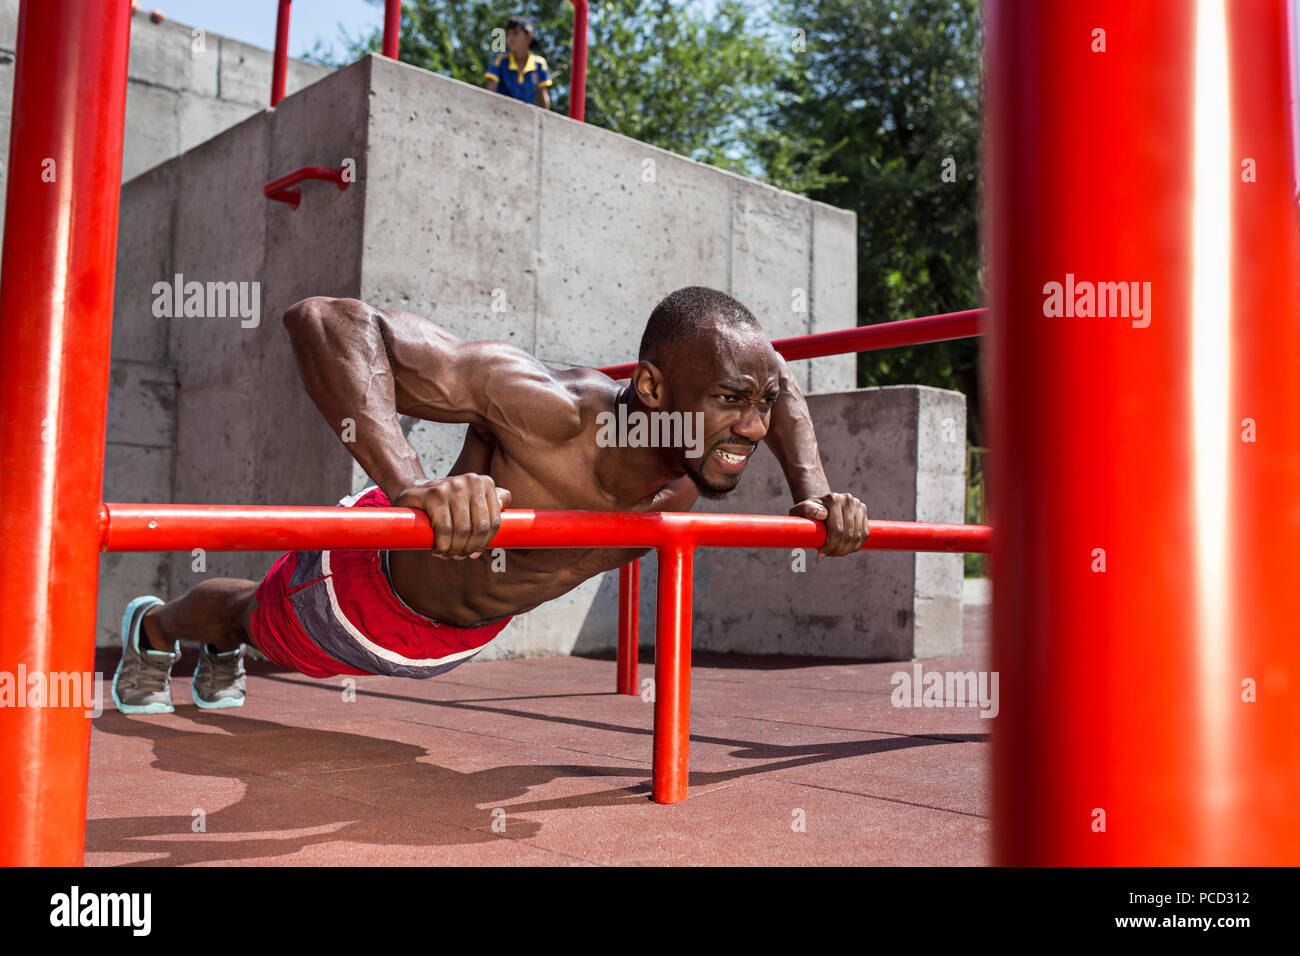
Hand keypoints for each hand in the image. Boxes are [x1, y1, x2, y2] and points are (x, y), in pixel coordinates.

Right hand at [395, 475, 510, 559]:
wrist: (415, 492)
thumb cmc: (448, 501)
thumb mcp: (472, 498)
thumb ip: (493, 501)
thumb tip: (507, 512)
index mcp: (485, 483)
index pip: (494, 521)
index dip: (485, 542)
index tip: (474, 552)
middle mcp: (471, 481)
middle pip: (479, 527)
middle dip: (470, 547)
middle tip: (459, 555)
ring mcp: (453, 486)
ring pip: (462, 530)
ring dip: (455, 549)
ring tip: (447, 554)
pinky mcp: (434, 494)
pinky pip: (444, 528)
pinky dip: (443, 544)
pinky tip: (438, 549)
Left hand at [789, 492, 868, 556]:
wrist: (820, 504)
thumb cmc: (808, 511)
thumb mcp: (800, 510)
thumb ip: (806, 510)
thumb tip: (823, 514)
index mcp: (833, 499)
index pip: (837, 530)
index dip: (830, 546)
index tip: (821, 553)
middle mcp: (848, 500)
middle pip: (849, 535)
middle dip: (838, 549)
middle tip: (828, 554)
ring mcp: (858, 505)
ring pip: (858, 536)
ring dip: (847, 549)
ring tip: (835, 552)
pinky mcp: (863, 511)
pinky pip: (864, 534)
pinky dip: (856, 545)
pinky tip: (846, 549)